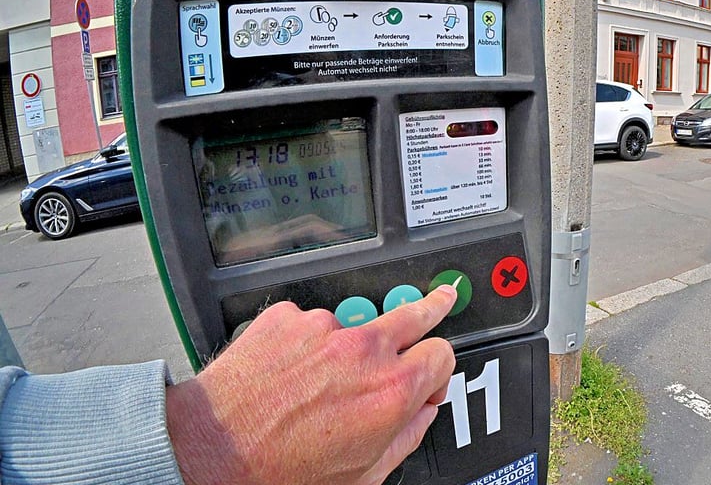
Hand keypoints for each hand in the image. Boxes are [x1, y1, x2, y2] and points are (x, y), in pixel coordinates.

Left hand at [166, 285, 457, 484]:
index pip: (443, 353)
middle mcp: (364, 350)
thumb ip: (405, 436)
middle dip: (433, 307)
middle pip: (416, 312)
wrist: (210, 454)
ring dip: (346, 347)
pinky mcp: (287, 317)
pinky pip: (308, 324)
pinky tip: (287, 373)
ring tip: (316, 383)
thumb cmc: (279, 472)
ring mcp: (324, 327)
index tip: (429, 377)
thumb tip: (419, 415)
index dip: (437, 371)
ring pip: (354, 325)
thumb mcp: (362, 474)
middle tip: (442, 299)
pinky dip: (302, 343)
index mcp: (392, 390)